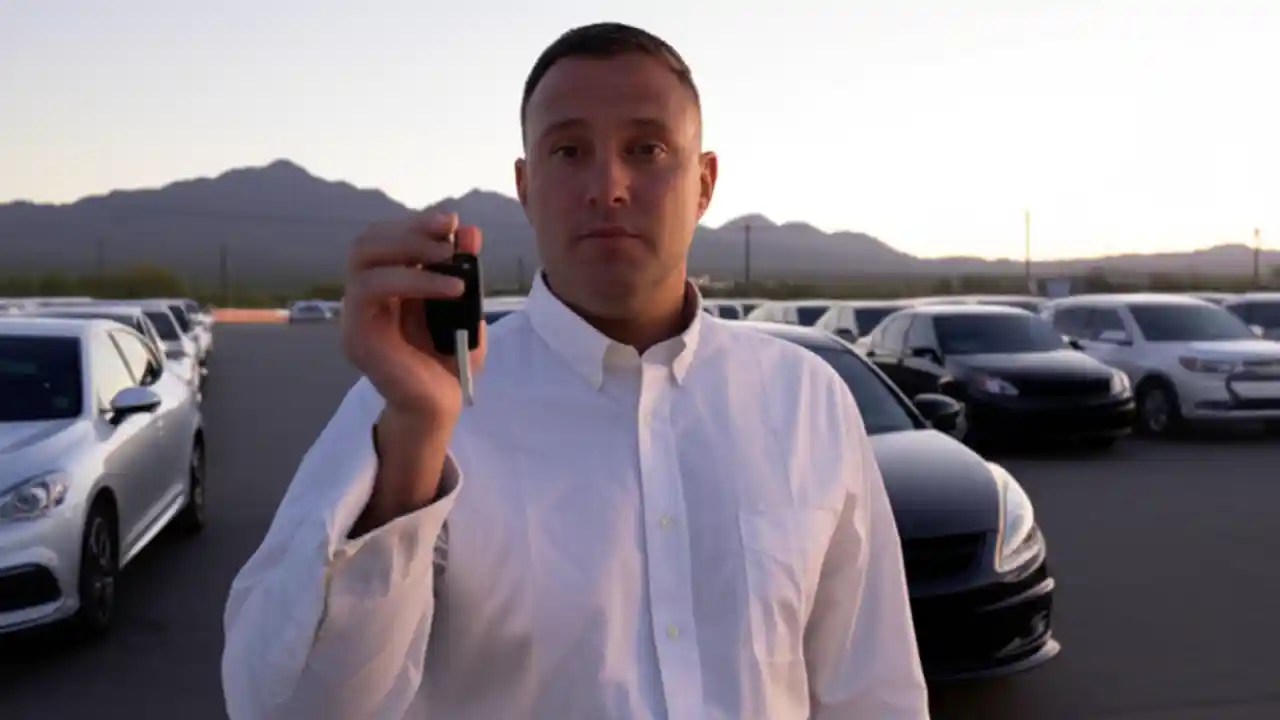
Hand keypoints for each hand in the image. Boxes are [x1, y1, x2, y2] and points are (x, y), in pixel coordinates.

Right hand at [342, 212, 486, 529]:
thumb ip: (463, 272)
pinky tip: (453, 288)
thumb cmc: (448, 362)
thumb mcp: (463, 309)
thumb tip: (470, 232)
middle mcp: (364, 297)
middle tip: (450, 229)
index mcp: (385, 287)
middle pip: (367, 241)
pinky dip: (415, 279)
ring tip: (451, 258)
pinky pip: (372, 289)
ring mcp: (355, 315)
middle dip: (410, 228)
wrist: (438, 409)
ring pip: (364, 259)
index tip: (453, 221)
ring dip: (410, 248)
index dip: (416, 224)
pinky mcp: (357, 334)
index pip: (386, 240)